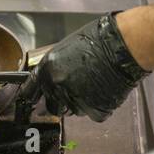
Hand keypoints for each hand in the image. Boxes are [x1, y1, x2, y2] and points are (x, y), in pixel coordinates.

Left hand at [17, 14, 150, 123]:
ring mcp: (75, 100)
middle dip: (60, 102)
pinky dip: (99, 106)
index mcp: (48, 69)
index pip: (29, 92)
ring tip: (95, 83)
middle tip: (76, 90)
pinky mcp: (94, 110)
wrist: (124, 45)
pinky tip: (105, 90)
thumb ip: (55, 68)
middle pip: (51, 107)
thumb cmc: (100, 39)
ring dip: (81, 102)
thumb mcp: (66, 49)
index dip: (31, 98)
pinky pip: (93, 114)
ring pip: (73, 111)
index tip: (31, 103)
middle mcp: (58, 86)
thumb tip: (50, 81)